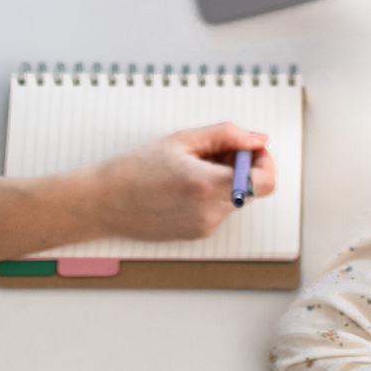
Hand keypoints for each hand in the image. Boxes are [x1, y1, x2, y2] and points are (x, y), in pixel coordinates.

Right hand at [83, 123, 277, 241]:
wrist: (104, 202)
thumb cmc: (136, 168)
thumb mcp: (183, 140)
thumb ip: (227, 136)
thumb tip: (258, 139)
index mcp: (209, 185)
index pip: (266, 182)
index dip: (265, 161)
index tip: (249, 148)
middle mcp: (211, 212)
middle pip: (251, 188)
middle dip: (241, 166)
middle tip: (212, 152)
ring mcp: (205, 227)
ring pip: (235, 198)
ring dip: (226, 180)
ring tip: (192, 168)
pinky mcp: (197, 235)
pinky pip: (218, 210)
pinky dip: (212, 194)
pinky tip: (184, 185)